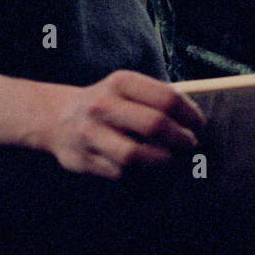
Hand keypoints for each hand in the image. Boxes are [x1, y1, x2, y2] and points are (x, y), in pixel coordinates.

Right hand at [42, 70, 204, 178]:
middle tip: (190, 144)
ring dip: (160, 159)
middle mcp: (102, 105)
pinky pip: (118, 172)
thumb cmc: (108, 104)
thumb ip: (158, 99)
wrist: (56, 117)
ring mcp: (89, 133)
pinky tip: (146, 167)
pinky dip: (138, 172)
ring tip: (170, 158)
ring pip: (134, 154)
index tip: (199, 125)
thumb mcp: (128, 89)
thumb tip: (194, 121)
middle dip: (180, 138)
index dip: (189, 114)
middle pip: (154, 125)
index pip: (166, 98)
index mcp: (120, 82)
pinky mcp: (81, 159)